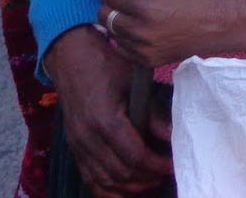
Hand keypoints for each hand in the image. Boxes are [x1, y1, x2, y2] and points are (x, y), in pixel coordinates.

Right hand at [43, 26, 171, 196]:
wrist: (72, 59)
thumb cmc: (107, 66)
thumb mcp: (135, 83)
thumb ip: (153, 113)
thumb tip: (173, 135)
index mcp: (105, 121)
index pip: (134, 156)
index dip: (155, 165)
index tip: (172, 165)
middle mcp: (88, 138)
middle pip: (119, 173)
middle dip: (145, 178)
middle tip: (165, 174)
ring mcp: (78, 145)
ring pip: (103, 180)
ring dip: (128, 187)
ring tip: (150, 182)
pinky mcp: (74, 147)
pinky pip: (88, 177)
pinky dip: (106, 189)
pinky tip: (123, 190)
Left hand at [98, 0, 245, 68]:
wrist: (229, 19)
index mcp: (146, 5)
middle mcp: (141, 31)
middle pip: (106, 14)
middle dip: (119, 2)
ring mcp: (145, 49)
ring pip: (113, 32)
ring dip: (123, 20)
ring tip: (146, 12)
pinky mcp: (150, 61)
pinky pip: (123, 49)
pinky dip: (129, 38)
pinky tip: (148, 28)